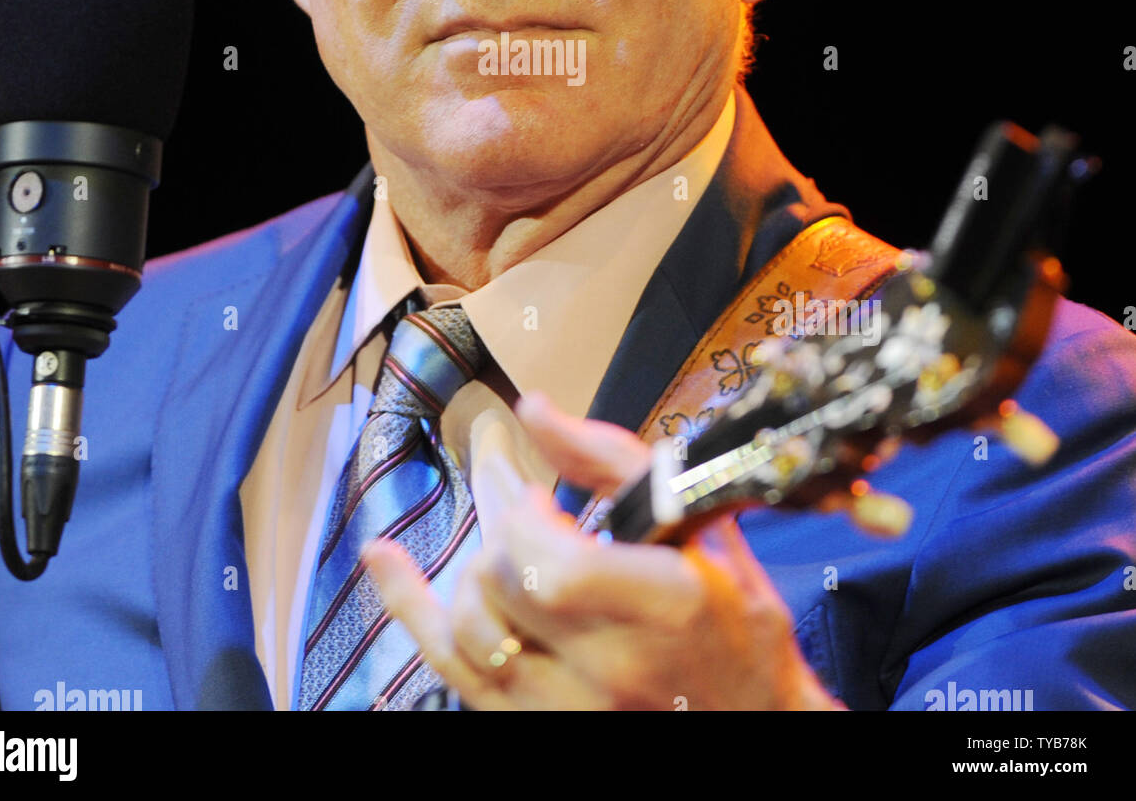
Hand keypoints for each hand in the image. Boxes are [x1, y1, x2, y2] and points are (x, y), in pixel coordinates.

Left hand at [363, 391, 845, 709]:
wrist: (751, 718)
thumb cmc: (732, 616)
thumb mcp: (697, 522)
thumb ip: (613, 462)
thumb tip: (534, 410)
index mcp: (663, 607)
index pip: (552, 566)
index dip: (519, 508)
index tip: (523, 474)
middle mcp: (613, 669)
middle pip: (505, 584)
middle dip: (494, 511)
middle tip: (502, 471)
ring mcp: (572, 708)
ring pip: (472, 628)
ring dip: (470, 558)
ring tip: (494, 523)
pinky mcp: (538, 724)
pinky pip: (453, 669)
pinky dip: (410, 608)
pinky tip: (384, 558)